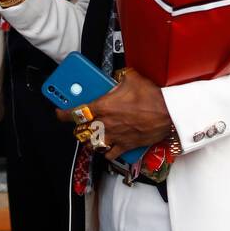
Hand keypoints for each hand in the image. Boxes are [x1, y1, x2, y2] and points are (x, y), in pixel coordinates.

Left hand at [56, 68, 170, 157]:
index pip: (75, 113)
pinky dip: (106, 152)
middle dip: (78, 126)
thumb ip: (119, 77)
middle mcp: (106, 124)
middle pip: (81, 130)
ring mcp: (115, 137)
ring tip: (92, 133)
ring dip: (90, 139)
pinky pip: (109, 154)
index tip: (60, 112)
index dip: (63, 113)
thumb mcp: (132, 78)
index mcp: (103, 106)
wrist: (169, 114)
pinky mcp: (125, 146)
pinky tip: (107, 147)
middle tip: (80, 121)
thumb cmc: (152, 96)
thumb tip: (116, 76)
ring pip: (92, 144)